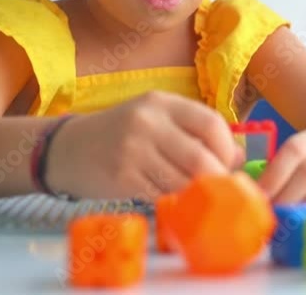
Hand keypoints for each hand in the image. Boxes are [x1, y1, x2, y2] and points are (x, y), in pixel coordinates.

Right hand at [46, 91, 243, 199]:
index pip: (211, 124)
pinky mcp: (121, 179)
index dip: (227, 148)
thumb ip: (195, 131)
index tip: (228, 163)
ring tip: (199, 195)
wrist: (65, 148)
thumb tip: (239, 156)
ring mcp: (133, 151)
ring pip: (183, 181)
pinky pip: (161, 196)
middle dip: (217, 178)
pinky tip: (174, 201)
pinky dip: (175, 202)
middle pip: (201, 157)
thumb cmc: (121, 133)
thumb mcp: (156, 118)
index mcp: (161, 102)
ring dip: (197, 194)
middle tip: (220, 188)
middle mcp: (147, 123)